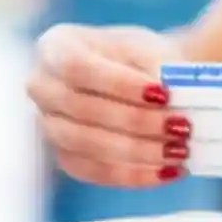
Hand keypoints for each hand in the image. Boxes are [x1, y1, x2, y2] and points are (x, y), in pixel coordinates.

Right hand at [27, 23, 190, 186]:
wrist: (140, 80)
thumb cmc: (140, 59)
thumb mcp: (148, 48)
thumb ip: (155, 67)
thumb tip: (171, 91)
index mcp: (55, 47)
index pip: (78, 67)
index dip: (118, 83)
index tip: (162, 93)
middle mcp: (41, 86)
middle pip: (81, 109)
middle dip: (135, 121)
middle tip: (180, 127)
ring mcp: (48, 125)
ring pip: (86, 144)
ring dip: (137, 151)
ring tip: (179, 151)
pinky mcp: (64, 157)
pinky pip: (94, 172)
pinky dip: (134, 175)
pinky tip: (169, 171)